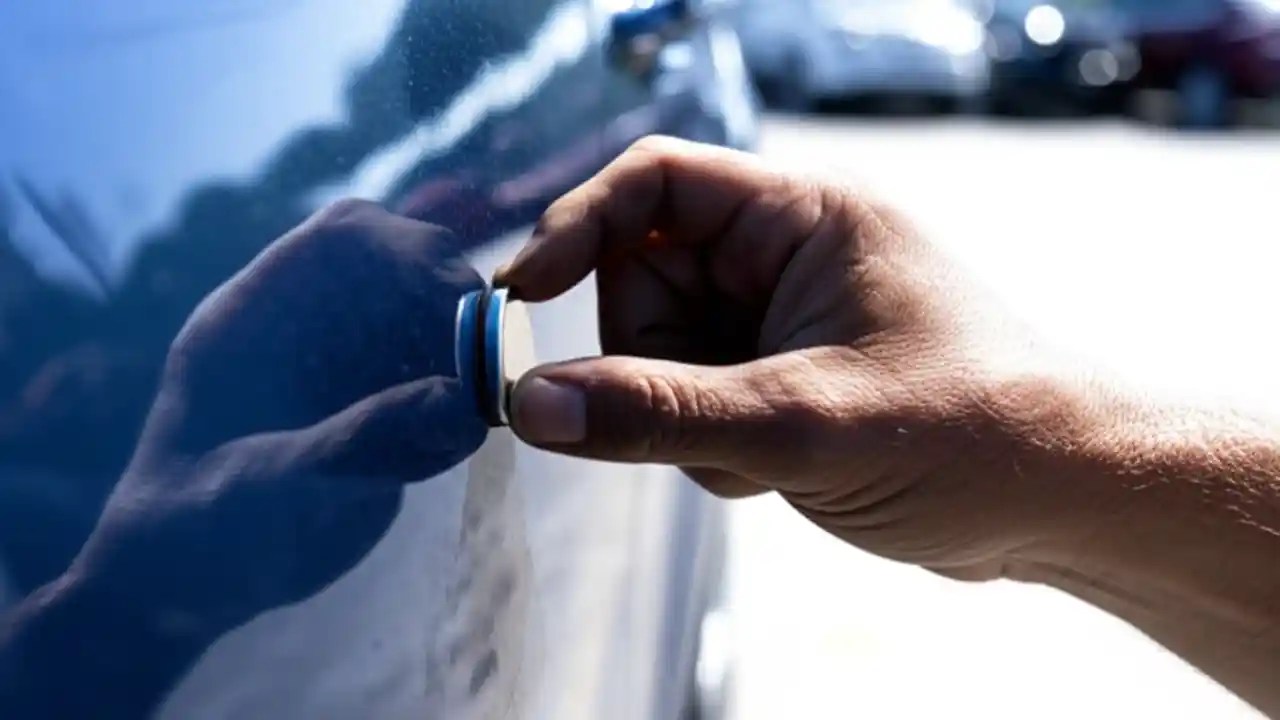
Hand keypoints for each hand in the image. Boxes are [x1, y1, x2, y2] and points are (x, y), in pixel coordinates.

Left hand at [72, 200, 486, 636]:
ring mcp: (350, 364)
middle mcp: (309, 325)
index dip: (413, 255)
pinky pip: (448, 379)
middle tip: (489, 365)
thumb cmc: (198, 533)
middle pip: (405, 264)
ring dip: (470, 355)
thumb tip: (463, 406)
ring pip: (438, 320)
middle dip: (456, 302)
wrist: (189, 589)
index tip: (463, 309)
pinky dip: (467, 400)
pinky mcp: (384, 407)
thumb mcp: (263, 489)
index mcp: (256, 316)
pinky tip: (453, 441)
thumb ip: (358, 442)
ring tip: (469, 415)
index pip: (344, 239)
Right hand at [496, 137, 1103, 578]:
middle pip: (643, 278)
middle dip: (646, 359)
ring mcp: (781, 320)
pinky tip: (775, 473)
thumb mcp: (800, 424)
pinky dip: (707, 446)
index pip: (656, 181)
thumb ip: (657, 414)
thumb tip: (530, 403)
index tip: (522, 295)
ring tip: (760, 454)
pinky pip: (691, 399)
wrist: (1065, 502)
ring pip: (660, 351)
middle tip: (689, 419)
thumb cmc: (972, 431)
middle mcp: (787, 256)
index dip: (576, 225)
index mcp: (804, 217)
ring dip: (680, 415)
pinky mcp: (780, 378)